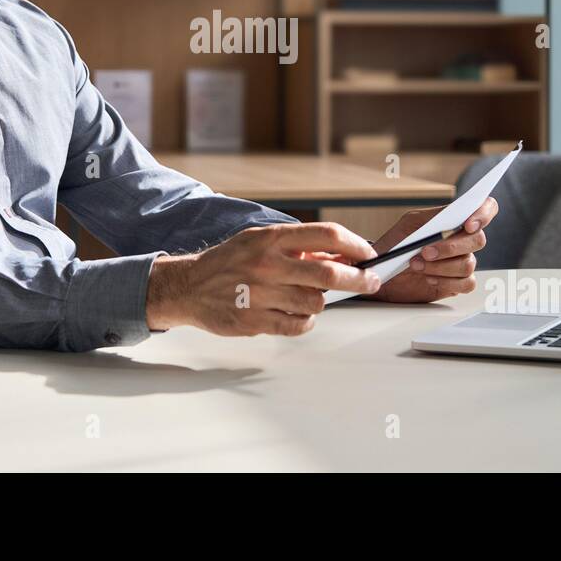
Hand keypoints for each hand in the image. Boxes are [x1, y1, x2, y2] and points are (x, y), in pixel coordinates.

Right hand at [146, 223, 379, 336]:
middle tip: (371, 282)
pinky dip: (305, 322)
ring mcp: (261, 294)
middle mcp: (268, 264)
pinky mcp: (254, 321)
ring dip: (320, 302)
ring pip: (316, 303)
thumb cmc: (230, 263)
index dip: (355, 245)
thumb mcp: (261, 242)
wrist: (189, 287)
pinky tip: (297, 315)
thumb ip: (299, 248)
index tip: (368, 255)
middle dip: (359, 279)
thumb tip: (341, 256)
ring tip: (306, 297)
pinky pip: (298, 326)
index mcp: (272, 238)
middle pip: (329, 273)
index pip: (327, 235)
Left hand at [363, 197, 497, 303]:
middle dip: (450, 247)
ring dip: (440, 266)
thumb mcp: (410, 224)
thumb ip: (433, 217)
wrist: (383, 272)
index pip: (486, 208)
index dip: (484, 214)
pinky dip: (446, 281)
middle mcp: (463, 240)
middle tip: (425, 252)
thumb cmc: (396, 244)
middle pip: (478, 240)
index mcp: (455, 220)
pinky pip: (467, 283)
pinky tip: (429, 278)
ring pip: (468, 264)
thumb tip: (452, 216)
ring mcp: (462, 262)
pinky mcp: (458, 283)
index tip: (468, 225)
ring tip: (415, 265)